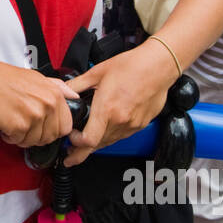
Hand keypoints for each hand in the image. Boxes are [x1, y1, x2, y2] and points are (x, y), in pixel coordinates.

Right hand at [0, 63, 77, 148]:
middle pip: (51, 136)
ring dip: (23, 137)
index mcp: (54, 94)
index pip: (66, 125)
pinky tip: (5, 124)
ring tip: (13, 123)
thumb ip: (59, 88)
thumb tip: (74, 96)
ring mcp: (34, 117)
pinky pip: (19, 141)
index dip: (53, 129)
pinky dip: (10, 136)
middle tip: (25, 127)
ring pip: (35, 141)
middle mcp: (47, 105)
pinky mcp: (20, 127)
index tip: (43, 127)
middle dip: (38, 136)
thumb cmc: (5, 78)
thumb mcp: (37, 77)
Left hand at [63, 44, 176, 165]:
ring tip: (85, 144)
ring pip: (109, 142)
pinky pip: (122, 136)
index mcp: (107, 108)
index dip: (76, 144)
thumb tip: (64, 91)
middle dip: (81, 152)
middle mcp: (120, 120)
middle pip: (97, 146)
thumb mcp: (97, 72)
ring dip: (96, 145)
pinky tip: (105, 132)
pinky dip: (111, 137)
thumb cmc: (132, 66)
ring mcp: (132, 124)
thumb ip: (77, 85)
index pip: (89, 140)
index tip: (70, 140)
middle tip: (71, 156)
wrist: (158, 66)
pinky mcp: (141, 124)